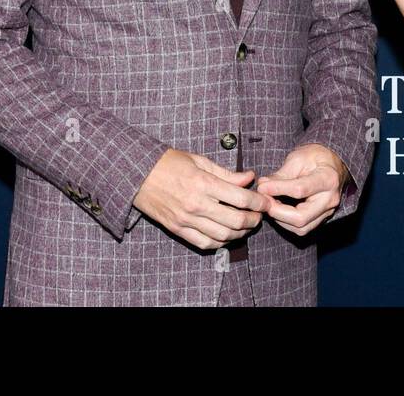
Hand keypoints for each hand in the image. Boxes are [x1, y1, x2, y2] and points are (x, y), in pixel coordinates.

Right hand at [132, 148, 274, 250]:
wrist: (137, 174)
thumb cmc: (169, 163)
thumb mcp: (199, 160)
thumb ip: (226, 173)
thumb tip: (249, 178)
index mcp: (203, 183)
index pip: (241, 198)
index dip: (259, 202)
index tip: (266, 201)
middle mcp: (196, 204)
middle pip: (235, 221)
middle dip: (253, 220)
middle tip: (259, 215)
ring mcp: (186, 220)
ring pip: (222, 236)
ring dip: (240, 233)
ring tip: (246, 225)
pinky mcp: (177, 230)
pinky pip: (204, 243)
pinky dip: (220, 242)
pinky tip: (227, 234)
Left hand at [256, 144, 348, 236]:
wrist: (331, 164)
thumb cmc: (315, 157)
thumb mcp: (298, 158)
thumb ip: (281, 174)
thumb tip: (262, 185)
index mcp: (328, 179)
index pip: (300, 189)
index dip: (277, 189)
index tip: (261, 187)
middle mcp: (330, 199)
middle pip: (301, 217)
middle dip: (277, 211)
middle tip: (264, 200)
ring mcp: (327, 212)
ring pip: (301, 227)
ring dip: (280, 218)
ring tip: (270, 203)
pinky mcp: (321, 219)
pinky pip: (302, 228)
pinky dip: (286, 222)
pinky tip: (278, 209)